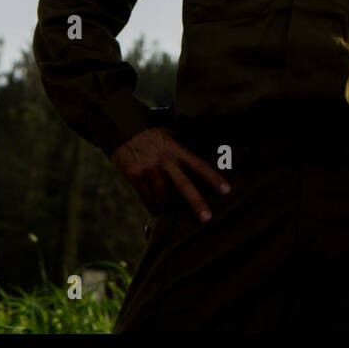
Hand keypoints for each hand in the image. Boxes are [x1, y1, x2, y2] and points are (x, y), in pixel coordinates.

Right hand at [110, 127, 230, 223]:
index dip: (213, 178)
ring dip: (168, 203)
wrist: (122, 129)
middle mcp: (165, 161)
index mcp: (176, 150)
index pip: (199, 165)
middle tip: (207, 218)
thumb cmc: (150, 133)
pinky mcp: (134, 176)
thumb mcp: (170, 135)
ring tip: (171, 209)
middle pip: (184, 185)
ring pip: (163, 195)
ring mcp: (149, 170)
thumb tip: (204, 152)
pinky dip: (152, 205)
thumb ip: (183, 146)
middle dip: (196, 202)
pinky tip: (156, 210)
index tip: (226, 190)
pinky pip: (146, 197)